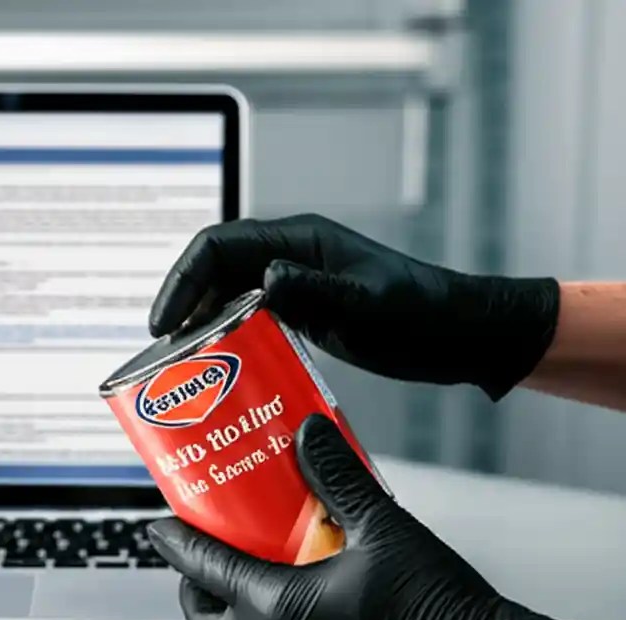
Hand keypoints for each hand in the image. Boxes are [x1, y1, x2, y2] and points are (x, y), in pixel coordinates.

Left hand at [147, 414, 590, 619]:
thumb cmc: (441, 615)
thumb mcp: (385, 528)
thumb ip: (339, 478)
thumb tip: (311, 436)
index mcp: (276, 613)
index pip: (202, 570)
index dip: (177, 541)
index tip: (162, 526)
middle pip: (208, 618)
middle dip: (197, 584)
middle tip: (206, 550)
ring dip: (238, 610)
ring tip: (259, 569)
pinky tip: (307, 606)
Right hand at [148, 213, 560, 399]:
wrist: (462, 335)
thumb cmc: (425, 313)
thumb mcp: (369, 304)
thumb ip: (317, 289)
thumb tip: (264, 277)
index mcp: (300, 240)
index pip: (218, 246)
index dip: (183, 279)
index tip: (166, 321)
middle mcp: (290, 258)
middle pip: (215, 272)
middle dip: (184, 306)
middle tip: (164, 350)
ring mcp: (296, 285)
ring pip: (229, 298)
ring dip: (203, 326)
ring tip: (182, 365)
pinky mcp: (304, 314)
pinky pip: (251, 321)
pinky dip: (229, 341)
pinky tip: (221, 373)